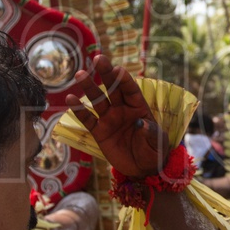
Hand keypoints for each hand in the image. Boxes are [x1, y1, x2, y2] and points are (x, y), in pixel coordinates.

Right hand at [61, 55, 166, 178]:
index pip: (131, 90)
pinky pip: (88, 120)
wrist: (143, 170)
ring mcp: (110, 119)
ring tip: (80, 74)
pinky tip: (70, 99)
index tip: (118, 69)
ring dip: (89, 87)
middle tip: (98, 59)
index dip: (125, 80)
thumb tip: (141, 124)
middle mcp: (122, 109)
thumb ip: (151, 132)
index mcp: (139, 107)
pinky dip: (79, 110)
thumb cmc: (155, 151)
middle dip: (106, 73)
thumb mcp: (158, 143)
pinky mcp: (99, 132)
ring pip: (98, 100)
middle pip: (113, 88)